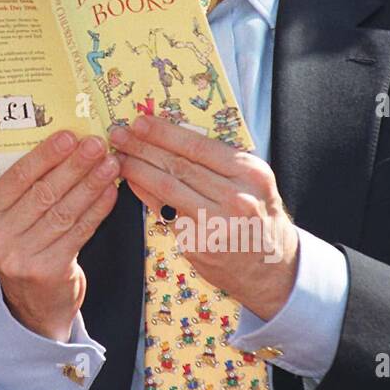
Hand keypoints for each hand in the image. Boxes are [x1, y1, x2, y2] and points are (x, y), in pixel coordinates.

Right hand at [0, 130, 119, 340]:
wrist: (33, 304)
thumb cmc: (26, 247)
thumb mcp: (13, 220)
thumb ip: (28, 190)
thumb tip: (66, 147)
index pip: (16, 179)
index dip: (45, 155)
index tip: (69, 136)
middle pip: (42, 193)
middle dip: (74, 166)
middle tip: (96, 145)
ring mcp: (21, 258)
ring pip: (63, 212)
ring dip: (90, 184)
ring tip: (109, 164)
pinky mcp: (49, 272)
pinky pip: (78, 233)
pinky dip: (97, 210)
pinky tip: (110, 192)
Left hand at [110, 115, 298, 319]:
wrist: (271, 267)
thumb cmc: (257, 214)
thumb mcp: (251, 181)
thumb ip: (219, 160)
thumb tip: (167, 135)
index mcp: (251, 173)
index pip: (199, 146)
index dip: (164, 132)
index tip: (140, 122)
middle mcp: (236, 198)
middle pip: (178, 165)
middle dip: (142, 147)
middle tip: (118, 135)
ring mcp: (216, 224)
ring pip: (167, 188)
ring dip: (136, 169)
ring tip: (117, 157)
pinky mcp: (198, 244)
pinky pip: (164, 212)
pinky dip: (144, 194)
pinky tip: (131, 181)